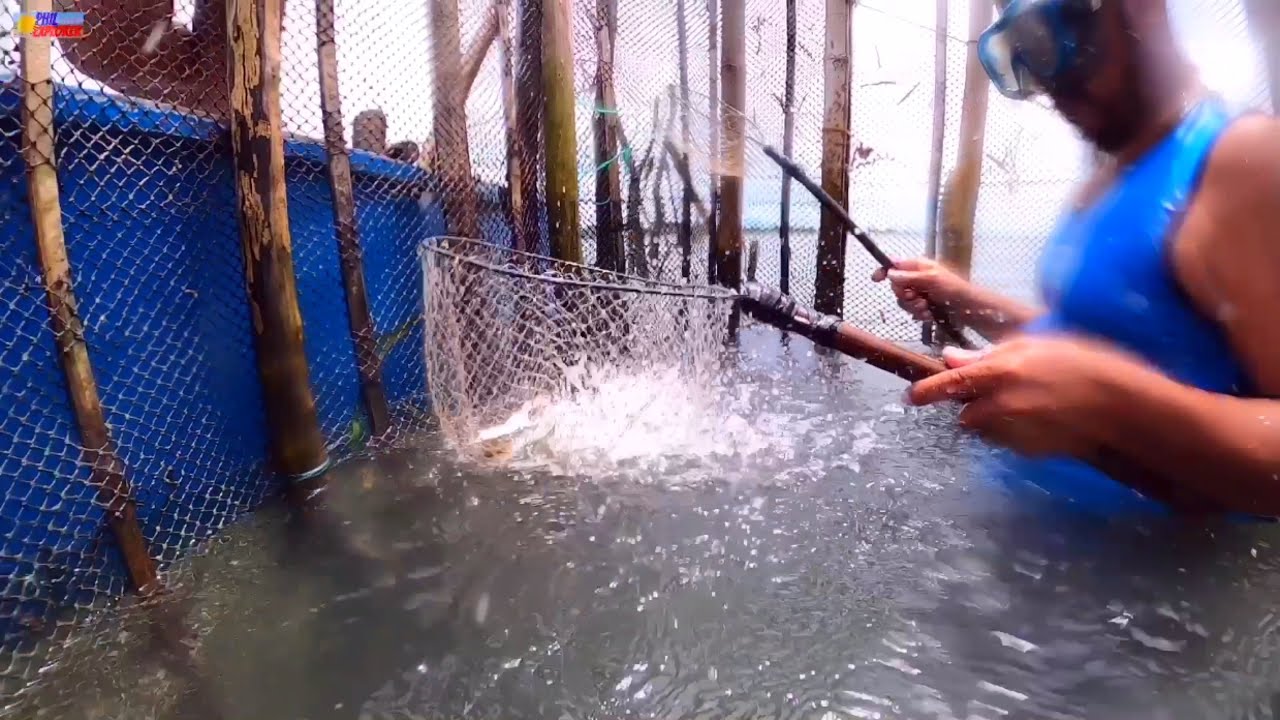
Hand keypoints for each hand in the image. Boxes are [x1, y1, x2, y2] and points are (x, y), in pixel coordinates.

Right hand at [870, 257, 974, 321]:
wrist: (969, 309)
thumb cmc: (954, 289)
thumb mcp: (931, 280)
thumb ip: (910, 277)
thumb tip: (890, 274)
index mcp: (918, 266)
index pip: (894, 264)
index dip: (884, 270)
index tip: (876, 280)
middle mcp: (916, 278)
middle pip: (896, 286)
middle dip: (905, 296)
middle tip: (917, 298)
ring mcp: (920, 292)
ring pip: (903, 301)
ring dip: (913, 307)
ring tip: (926, 308)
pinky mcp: (924, 306)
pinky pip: (912, 311)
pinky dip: (919, 314)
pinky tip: (929, 315)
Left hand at [904, 336, 1139, 458]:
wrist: (1120, 404)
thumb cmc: (1080, 363)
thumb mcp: (1034, 345)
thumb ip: (987, 354)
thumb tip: (950, 357)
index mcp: (1002, 372)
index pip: (952, 384)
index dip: (927, 391)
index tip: (911, 396)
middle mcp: (1003, 404)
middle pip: (965, 413)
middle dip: (971, 406)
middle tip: (996, 394)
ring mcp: (1016, 431)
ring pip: (986, 430)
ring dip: (992, 420)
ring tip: (1027, 405)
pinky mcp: (1029, 450)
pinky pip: (1009, 442)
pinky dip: (1014, 433)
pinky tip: (1041, 419)